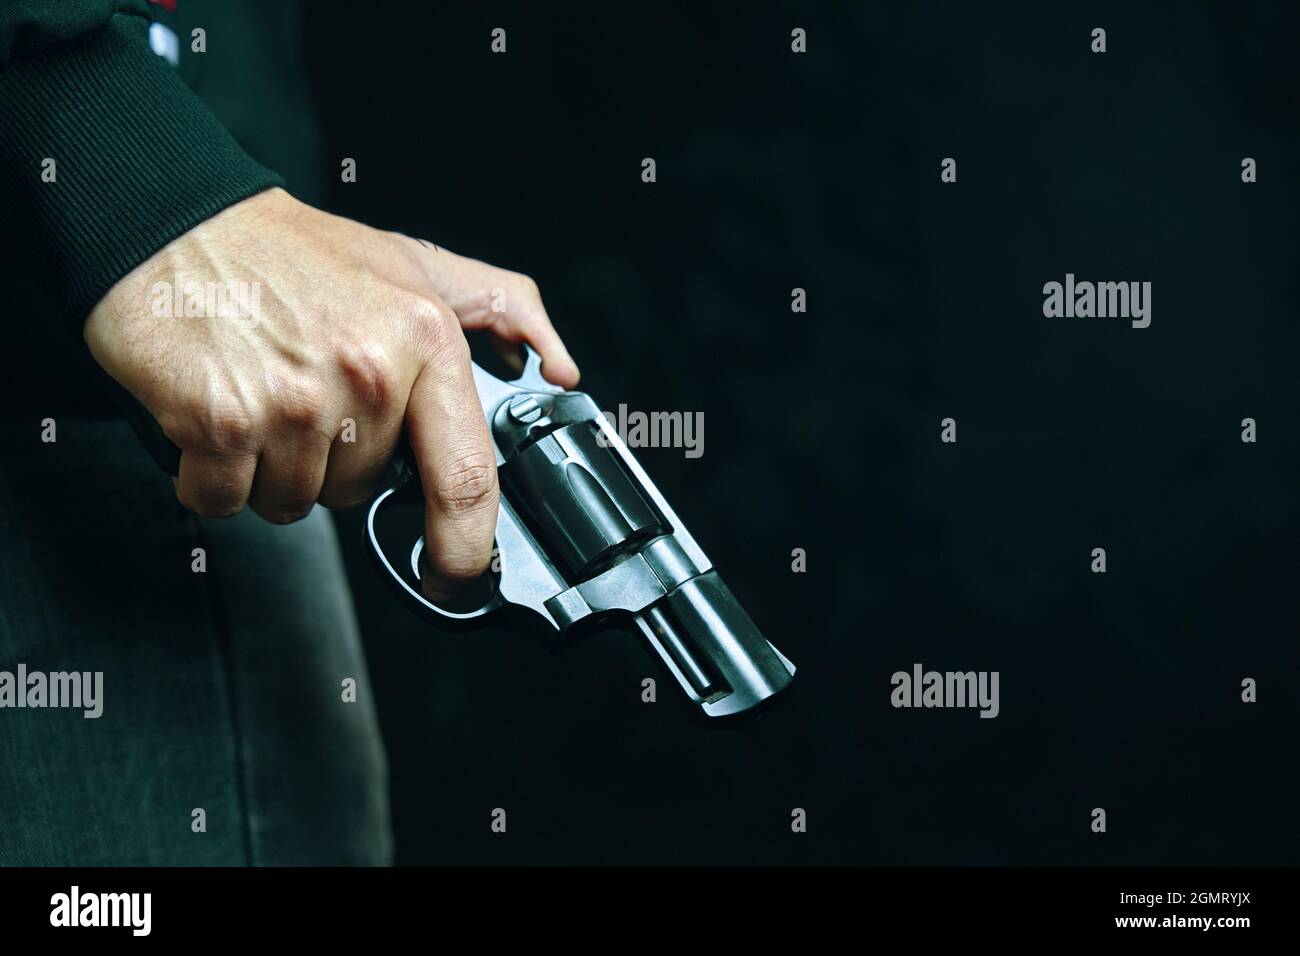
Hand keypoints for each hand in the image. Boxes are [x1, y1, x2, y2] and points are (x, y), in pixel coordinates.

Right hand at [84, 187, 578, 599]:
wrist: (176, 225)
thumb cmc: (296, 252)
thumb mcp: (417, 263)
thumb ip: (501, 309)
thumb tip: (558, 368)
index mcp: (424, 341)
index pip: (466, 475)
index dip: (467, 546)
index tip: (460, 574)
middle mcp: (366, 375)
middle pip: (361, 491)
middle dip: (336, 464)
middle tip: (309, 395)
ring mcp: (292, 403)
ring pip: (294, 502)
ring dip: (274, 469)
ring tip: (264, 393)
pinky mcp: (219, 423)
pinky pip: (226, 500)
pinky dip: (215, 473)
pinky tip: (218, 413)